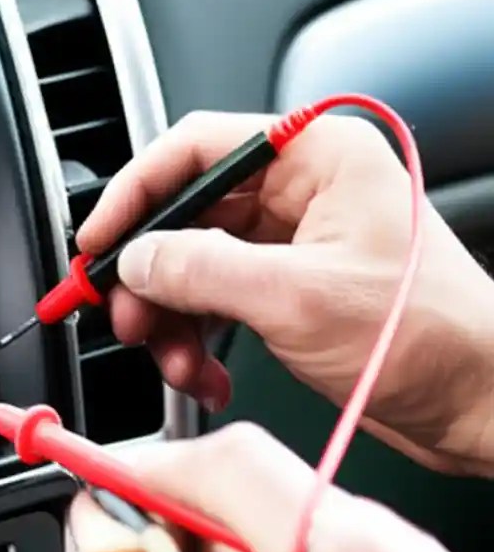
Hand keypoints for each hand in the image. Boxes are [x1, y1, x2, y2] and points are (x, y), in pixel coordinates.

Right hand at [76, 111, 493, 474]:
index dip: (135, 191)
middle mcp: (302, 193)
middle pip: (186, 214)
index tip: (96, 239)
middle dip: (149, 274)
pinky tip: (205, 374)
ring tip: (175, 362)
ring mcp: (293, 244)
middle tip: (124, 315)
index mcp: (317, 160)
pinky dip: (197, 340)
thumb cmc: (433, 337)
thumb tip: (134, 260)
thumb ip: (202, 271)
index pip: (195, 148)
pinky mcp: (288, 290)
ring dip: (170, 319)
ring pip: (192, 265)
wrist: (481, 403)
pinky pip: (215, 303)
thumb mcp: (298, 298)